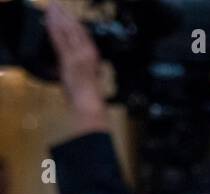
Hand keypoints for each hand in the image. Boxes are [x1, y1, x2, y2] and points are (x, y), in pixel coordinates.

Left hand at [45, 1, 108, 132]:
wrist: (89, 103)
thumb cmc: (90, 95)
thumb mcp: (90, 77)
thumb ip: (81, 66)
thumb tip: (69, 62)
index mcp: (94, 56)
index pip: (84, 35)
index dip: (75, 23)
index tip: (68, 15)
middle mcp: (87, 53)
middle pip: (75, 30)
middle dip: (65, 16)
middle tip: (57, 5)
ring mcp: (77, 55)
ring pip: (67, 32)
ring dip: (59, 18)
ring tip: (53, 8)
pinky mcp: (68, 59)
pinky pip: (60, 40)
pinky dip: (54, 28)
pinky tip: (50, 20)